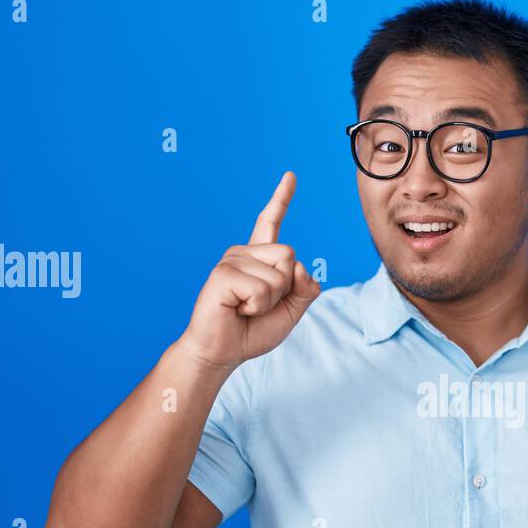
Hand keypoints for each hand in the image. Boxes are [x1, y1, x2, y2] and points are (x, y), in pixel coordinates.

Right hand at [178, 170, 320, 371]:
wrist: (223, 352)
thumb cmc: (252, 331)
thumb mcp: (291, 310)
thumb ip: (305, 288)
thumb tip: (300, 266)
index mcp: (259, 258)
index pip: (271, 222)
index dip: (282, 199)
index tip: (291, 176)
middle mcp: (244, 252)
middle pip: (290, 255)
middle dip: (285, 288)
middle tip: (258, 305)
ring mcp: (231, 260)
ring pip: (279, 274)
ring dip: (269, 301)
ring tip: (245, 309)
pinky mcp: (222, 274)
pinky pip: (262, 288)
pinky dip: (256, 307)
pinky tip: (237, 310)